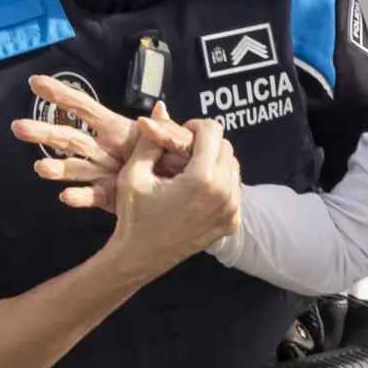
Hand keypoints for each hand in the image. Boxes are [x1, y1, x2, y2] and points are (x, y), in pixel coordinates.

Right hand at [16, 75, 192, 207]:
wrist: (186, 193)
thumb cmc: (181, 161)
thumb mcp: (178, 143)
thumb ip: (166, 131)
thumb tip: (159, 108)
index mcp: (119, 131)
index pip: (86, 109)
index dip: (63, 95)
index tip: (36, 83)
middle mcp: (105, 150)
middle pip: (71, 138)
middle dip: (46, 132)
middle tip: (19, 127)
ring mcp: (104, 173)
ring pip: (75, 168)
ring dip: (57, 167)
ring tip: (40, 167)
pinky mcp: (110, 196)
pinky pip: (92, 196)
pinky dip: (80, 196)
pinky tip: (66, 197)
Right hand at [106, 124, 242, 280]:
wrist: (140, 258)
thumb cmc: (133, 215)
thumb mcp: (133, 174)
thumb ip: (152, 140)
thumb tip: (160, 110)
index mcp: (202, 179)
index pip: (214, 132)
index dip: (196, 126)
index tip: (180, 134)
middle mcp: (225, 194)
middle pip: (227, 148)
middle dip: (206, 143)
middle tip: (183, 152)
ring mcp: (232, 211)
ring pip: (233, 169)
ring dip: (214, 162)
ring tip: (189, 170)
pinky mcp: (232, 223)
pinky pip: (234, 190)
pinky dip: (220, 183)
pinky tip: (197, 190)